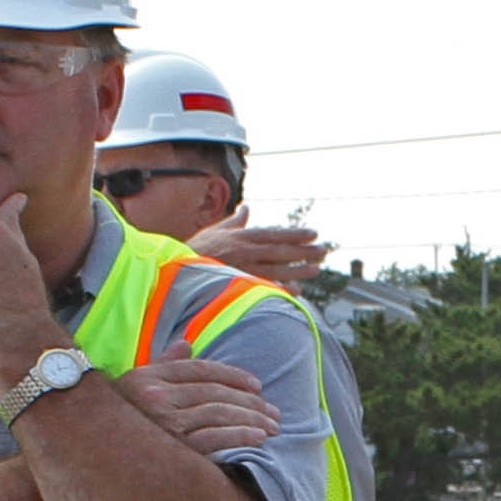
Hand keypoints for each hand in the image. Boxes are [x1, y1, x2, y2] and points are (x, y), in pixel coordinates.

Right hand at [125, 355, 281, 457]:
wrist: (92, 463)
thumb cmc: (118, 426)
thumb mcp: (135, 389)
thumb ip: (162, 366)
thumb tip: (186, 345)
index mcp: (147, 378)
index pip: (200, 370)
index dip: (232, 375)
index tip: (257, 386)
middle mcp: (155, 396)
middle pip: (215, 392)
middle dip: (250, 401)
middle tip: (274, 411)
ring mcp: (164, 423)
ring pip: (220, 412)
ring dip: (252, 418)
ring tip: (272, 426)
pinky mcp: (175, 449)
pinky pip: (216, 438)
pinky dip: (241, 435)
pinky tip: (258, 437)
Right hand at [190, 216, 329, 295]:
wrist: (176, 269)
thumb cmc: (197, 250)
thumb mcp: (217, 230)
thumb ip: (236, 221)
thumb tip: (247, 208)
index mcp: (243, 237)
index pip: (275, 234)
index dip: (295, 234)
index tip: (314, 234)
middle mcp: (246, 251)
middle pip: (280, 250)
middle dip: (304, 251)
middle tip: (325, 251)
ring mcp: (242, 268)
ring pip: (276, 269)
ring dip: (298, 270)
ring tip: (316, 270)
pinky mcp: (237, 285)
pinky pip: (264, 287)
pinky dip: (280, 289)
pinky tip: (296, 291)